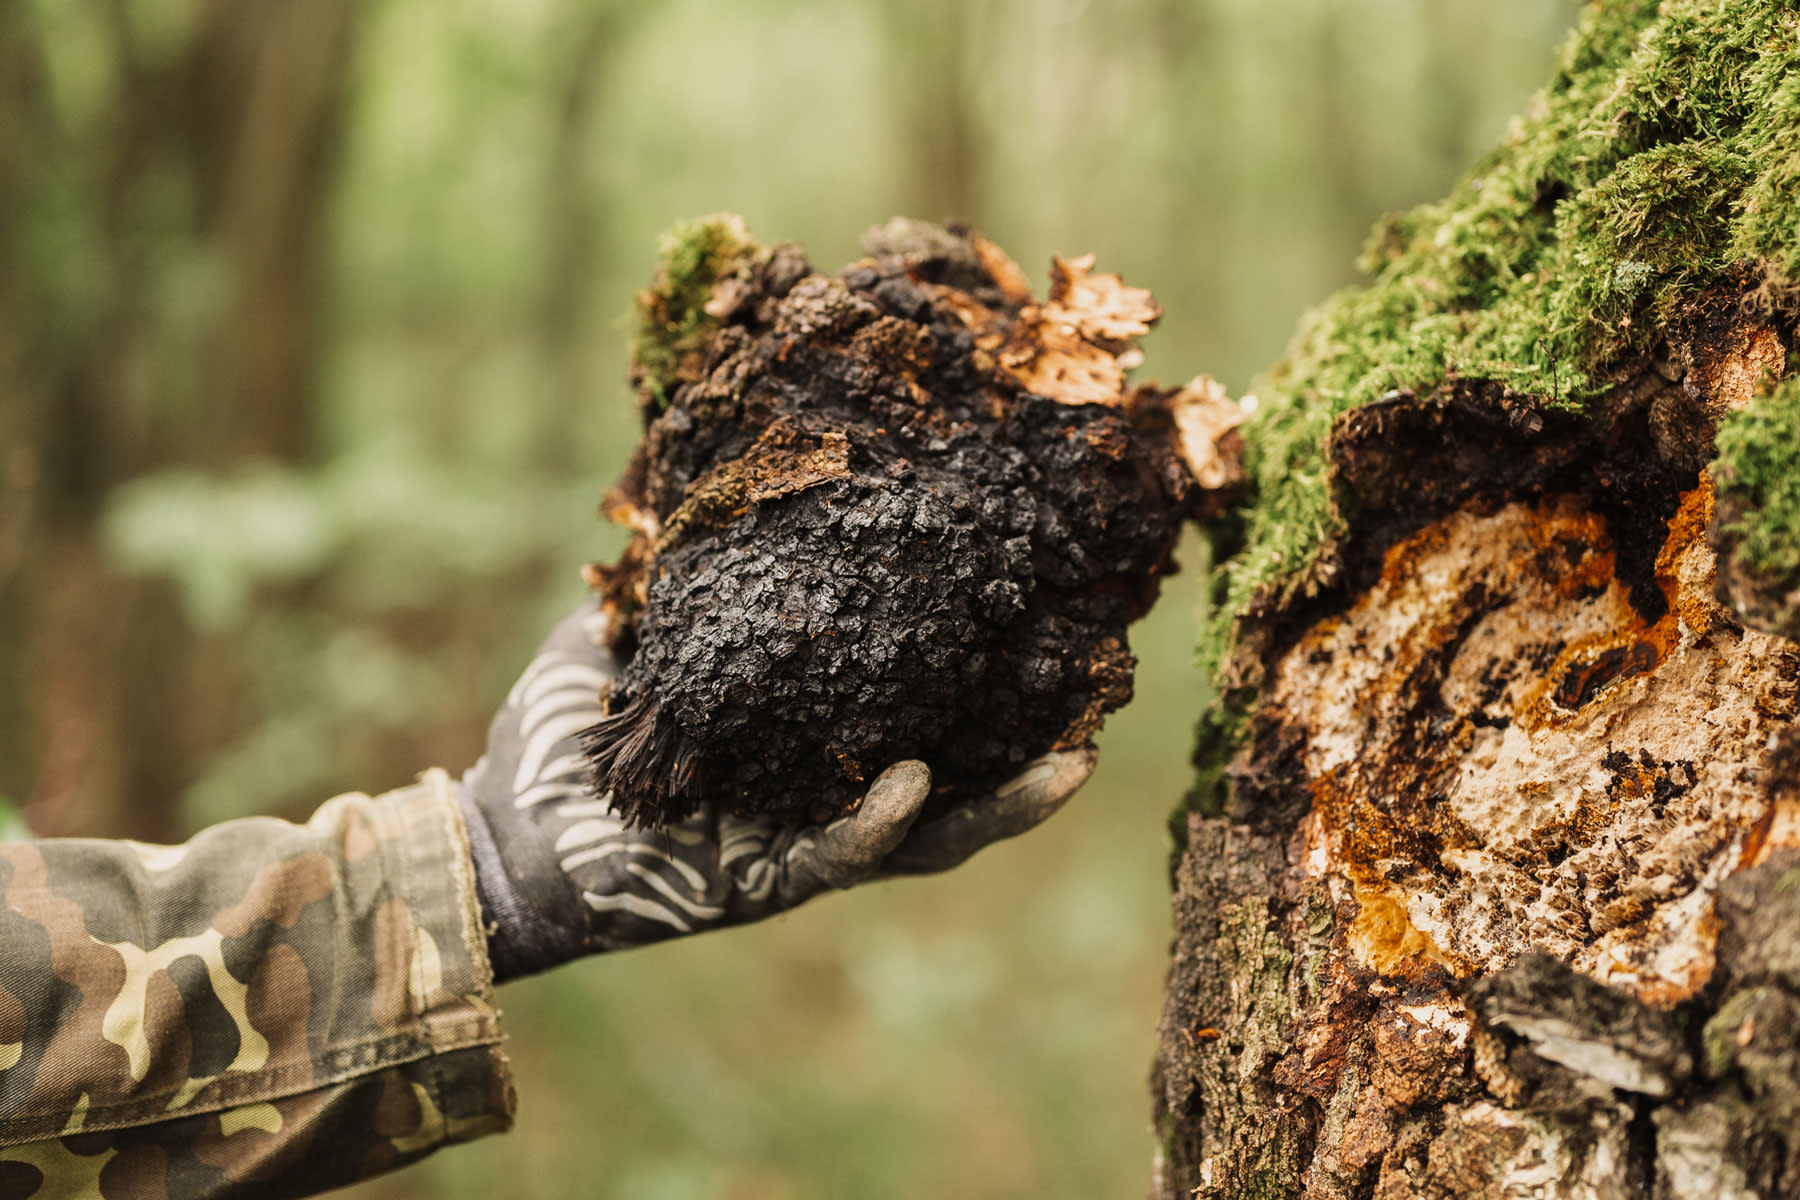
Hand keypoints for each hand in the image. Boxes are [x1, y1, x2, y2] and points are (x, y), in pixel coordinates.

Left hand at [458, 599, 1095, 980]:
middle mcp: (828, 790)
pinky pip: (842, 855)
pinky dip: (881, 820)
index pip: (919, 703)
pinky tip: (916, 780)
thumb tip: (719, 476)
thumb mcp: (640, 631)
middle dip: (1035, 744)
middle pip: (958, 773)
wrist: (503, 829)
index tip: (1047, 610)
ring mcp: (806, 842)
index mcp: (813, 733)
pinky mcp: (768, 884)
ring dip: (1005, 803)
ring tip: (1070, 757)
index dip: (986, 671)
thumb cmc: (569, 732)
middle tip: (1101, 696)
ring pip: (932, 832)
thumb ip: (687, 572)